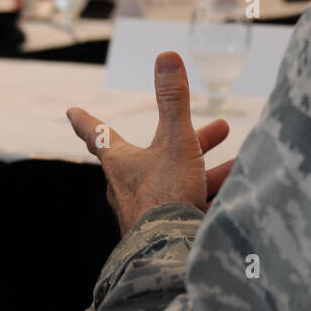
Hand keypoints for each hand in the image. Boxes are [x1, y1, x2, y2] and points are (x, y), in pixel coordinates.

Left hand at [67, 52, 235, 235]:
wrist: (169, 253)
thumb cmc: (165, 194)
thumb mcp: (176, 141)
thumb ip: (174, 100)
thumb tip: (166, 57)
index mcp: (121, 162)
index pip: (99, 134)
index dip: (87, 120)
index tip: (71, 111)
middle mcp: (127, 186)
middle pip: (156, 154)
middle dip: (191, 139)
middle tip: (220, 128)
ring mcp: (143, 210)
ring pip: (177, 181)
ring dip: (208, 169)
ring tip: (239, 164)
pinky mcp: (162, 229)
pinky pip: (187, 204)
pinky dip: (210, 194)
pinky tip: (236, 192)